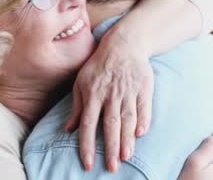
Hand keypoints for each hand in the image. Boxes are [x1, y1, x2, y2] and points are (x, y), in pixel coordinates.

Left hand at [65, 27, 153, 171]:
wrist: (123, 44)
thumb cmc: (98, 65)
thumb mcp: (81, 82)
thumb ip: (77, 107)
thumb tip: (68, 129)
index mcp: (93, 94)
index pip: (88, 124)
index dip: (87, 145)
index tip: (87, 164)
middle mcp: (110, 94)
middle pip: (110, 124)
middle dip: (110, 148)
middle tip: (111, 167)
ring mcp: (128, 91)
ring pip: (128, 119)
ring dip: (127, 139)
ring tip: (126, 157)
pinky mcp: (143, 87)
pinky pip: (144, 107)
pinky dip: (143, 120)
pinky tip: (141, 134)